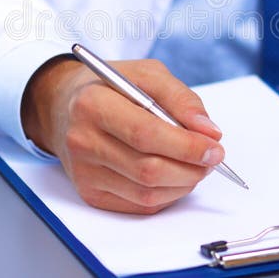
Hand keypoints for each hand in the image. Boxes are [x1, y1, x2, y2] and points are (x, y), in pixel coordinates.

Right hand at [21, 56, 224, 213]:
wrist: (65, 106)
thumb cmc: (111, 88)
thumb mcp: (146, 74)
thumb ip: (181, 98)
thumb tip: (208, 132)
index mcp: (93, 104)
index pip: (146, 134)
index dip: (186, 145)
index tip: (214, 146)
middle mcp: (83, 141)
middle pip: (148, 169)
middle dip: (191, 168)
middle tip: (212, 158)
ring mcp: (84, 172)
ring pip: (147, 193)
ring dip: (183, 183)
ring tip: (195, 166)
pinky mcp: (90, 193)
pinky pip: (139, 205)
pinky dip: (167, 194)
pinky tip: (173, 175)